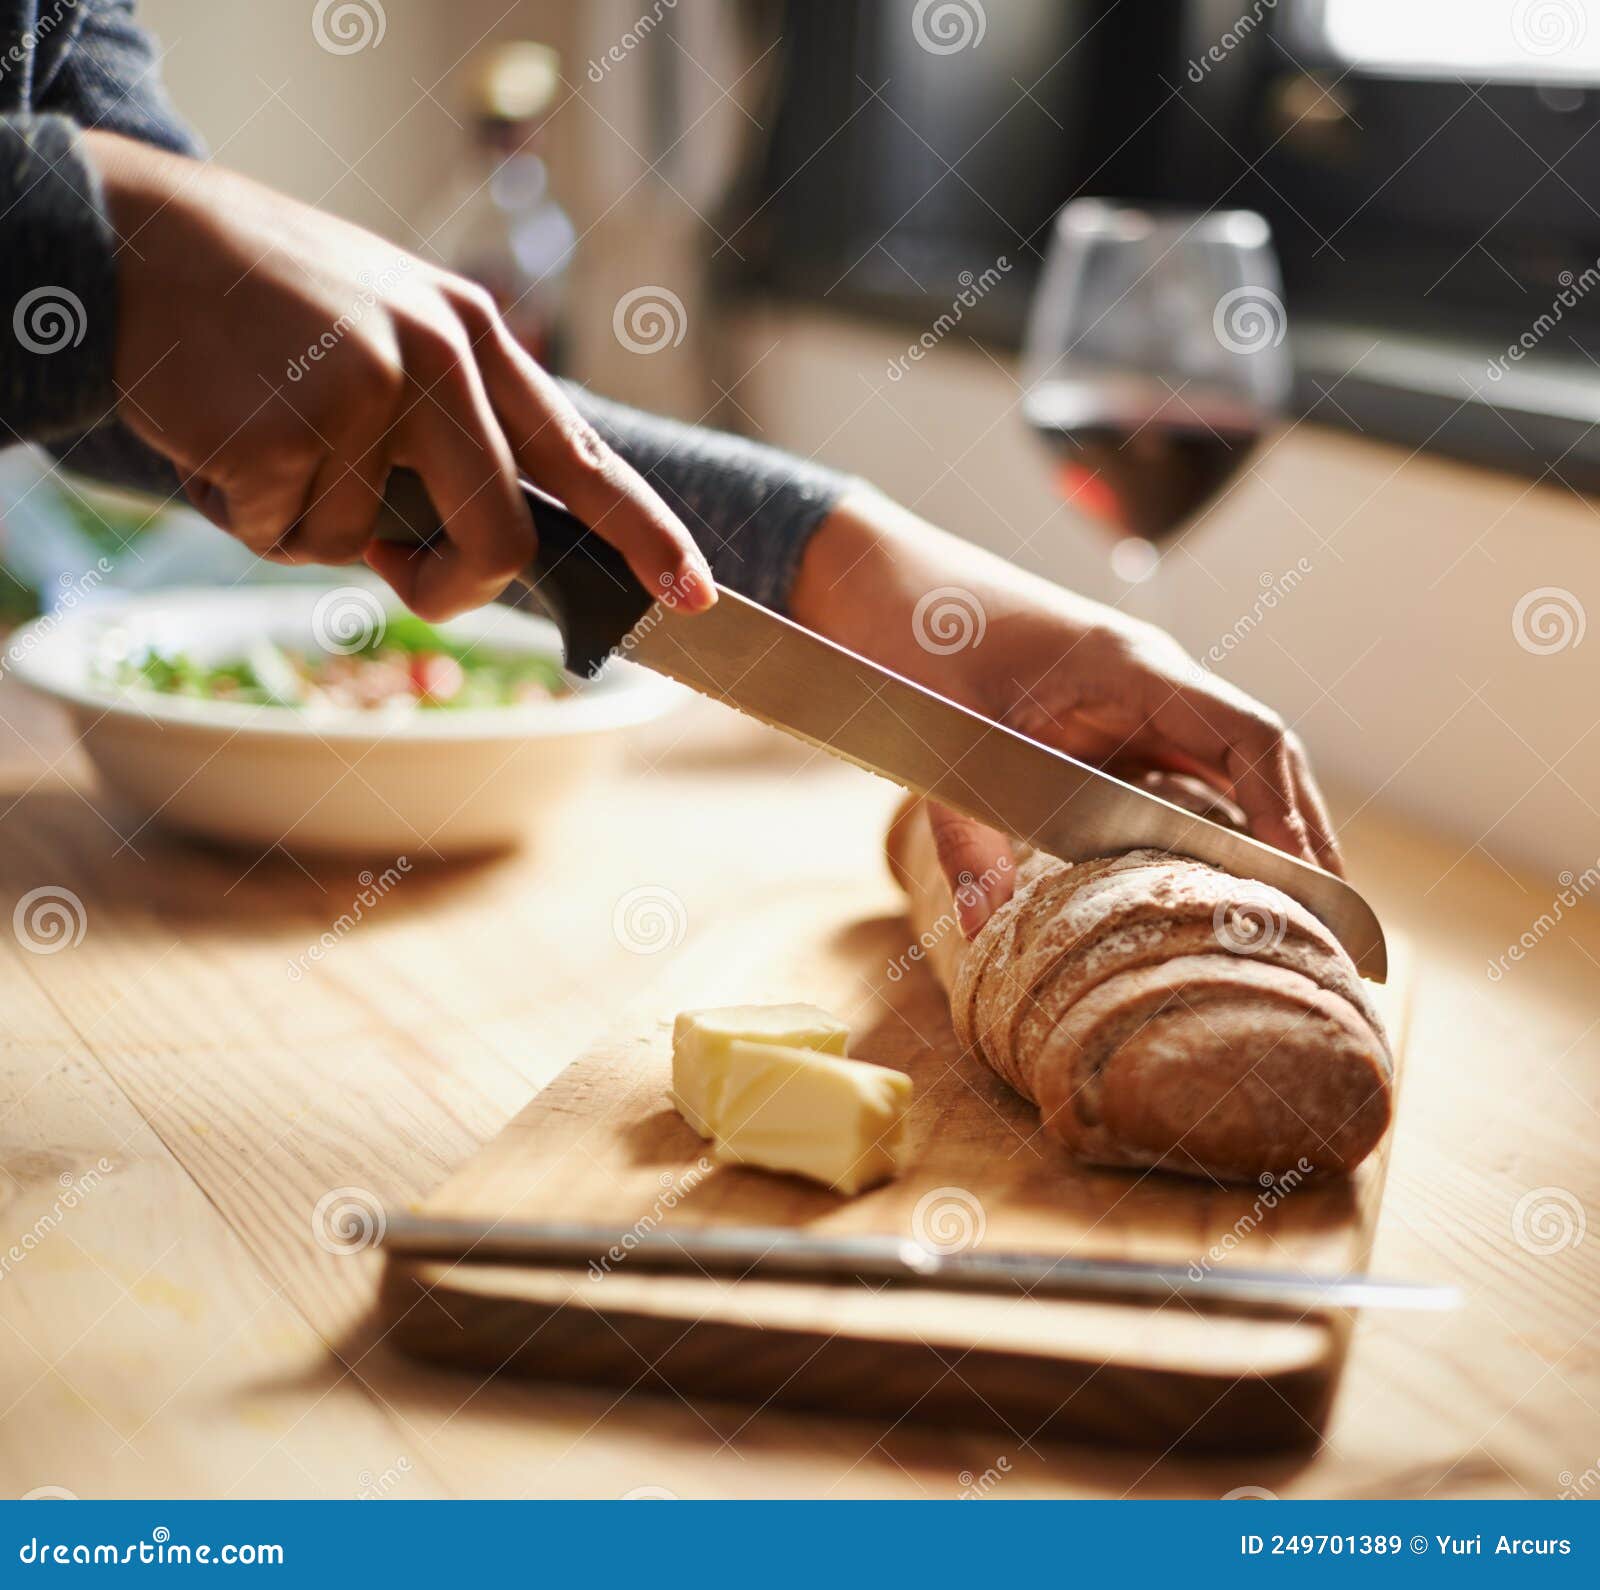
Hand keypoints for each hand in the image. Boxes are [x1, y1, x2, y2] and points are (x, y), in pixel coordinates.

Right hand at [83, 131, 714, 620]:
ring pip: (362, 545)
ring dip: (303, 521)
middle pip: (498, 542)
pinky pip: (281, 533)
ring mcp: (370, 391)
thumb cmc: (266, 303)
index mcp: (472, 338)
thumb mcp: (386, 332)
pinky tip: (216, 428)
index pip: (581, 458)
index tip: (694, 592)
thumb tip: (480, 546)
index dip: (644, 534)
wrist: (134, 237)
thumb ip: (449, 426)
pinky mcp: (293, 427)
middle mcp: (440, 361)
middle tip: (396, 567)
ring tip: (259, 426)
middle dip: (447, 585)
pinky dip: (240, 509)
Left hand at [791, 489, 1341, 936]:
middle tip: (1331, 925)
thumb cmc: (911, 633)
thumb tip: (985, 925)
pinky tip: (1209, 881)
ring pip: (1221, 770)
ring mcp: (1128, 701)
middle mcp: (1148, 681)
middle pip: (1258, 758)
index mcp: (1129, 666)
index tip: (1310, 886)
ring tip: (1293, 918)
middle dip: (1298, 836)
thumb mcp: (937, 734)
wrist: (875, 577)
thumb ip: (964, 831)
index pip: (1248, 736)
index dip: (1289, 812)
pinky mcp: (1100, 723)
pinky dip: (1201, 826)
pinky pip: (1171, 776)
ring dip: (1259, 833)